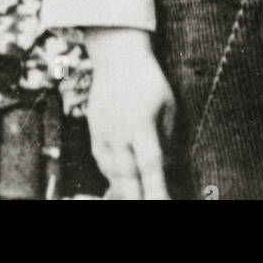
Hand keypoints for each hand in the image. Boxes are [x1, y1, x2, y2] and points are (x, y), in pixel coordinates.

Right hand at [83, 28, 175, 198]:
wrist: (118, 57)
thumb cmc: (149, 80)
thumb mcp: (168, 104)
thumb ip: (167, 136)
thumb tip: (168, 165)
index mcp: (141, 124)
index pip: (150, 165)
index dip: (156, 189)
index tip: (162, 202)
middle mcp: (119, 132)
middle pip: (125, 175)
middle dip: (135, 197)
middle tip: (145, 205)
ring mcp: (102, 133)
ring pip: (110, 172)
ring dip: (123, 189)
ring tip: (136, 196)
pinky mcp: (93, 131)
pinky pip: (101, 161)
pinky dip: (111, 175)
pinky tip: (121, 182)